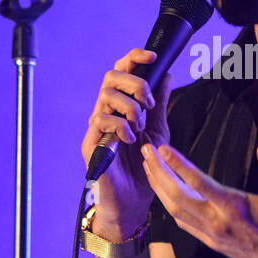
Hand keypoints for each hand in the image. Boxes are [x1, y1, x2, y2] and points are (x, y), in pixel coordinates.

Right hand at [80, 48, 171, 235]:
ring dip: (130, 107)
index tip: (153, 56)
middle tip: (148, 104)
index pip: (121, 71)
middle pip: (111, 77)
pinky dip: (121, 126)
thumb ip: (159, 103)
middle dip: (135, 83)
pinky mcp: (91, 144)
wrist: (134, 201)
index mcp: (122, 105)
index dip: (134, 58)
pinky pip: (100, 121)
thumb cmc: (144, 166)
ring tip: (141, 126)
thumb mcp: (158, 129)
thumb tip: (166, 75)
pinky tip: (131, 140)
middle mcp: (106, 112)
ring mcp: (97, 128)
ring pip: (106, 97)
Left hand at [140, 137, 257, 257]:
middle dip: (158, 172)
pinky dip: (170, 206)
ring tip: (149, 168)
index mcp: (235, 208)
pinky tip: (165, 194)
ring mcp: (214, 236)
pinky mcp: (214, 244)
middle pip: (177, 196)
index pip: (198, 183)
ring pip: (176, 211)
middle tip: (145, 151)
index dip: (177, 164)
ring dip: (159, 188)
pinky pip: (184, 224)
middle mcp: (219, 223)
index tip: (162, 149)